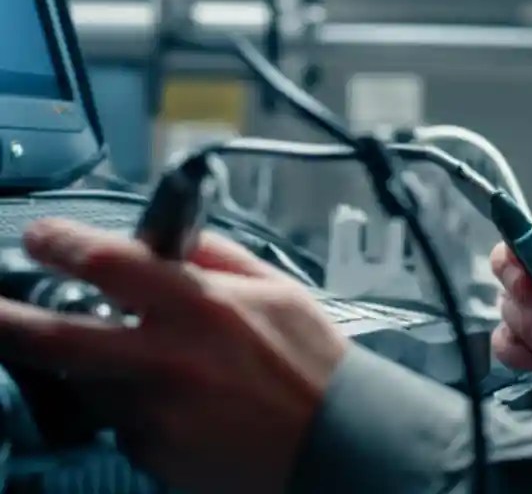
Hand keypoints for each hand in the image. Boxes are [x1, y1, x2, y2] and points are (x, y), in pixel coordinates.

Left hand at [0, 219, 349, 493]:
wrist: (340, 442)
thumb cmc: (314, 364)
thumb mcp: (278, 289)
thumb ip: (217, 257)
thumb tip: (167, 239)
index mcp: (202, 306)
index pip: (107, 263)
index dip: (60, 244)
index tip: (41, 238)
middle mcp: (169, 359)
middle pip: (57, 337)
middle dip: (9, 320)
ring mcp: (156, 412)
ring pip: (91, 385)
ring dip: (98, 370)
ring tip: (151, 367)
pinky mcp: (156, 454)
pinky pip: (123, 425)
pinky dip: (137, 411)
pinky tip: (182, 406)